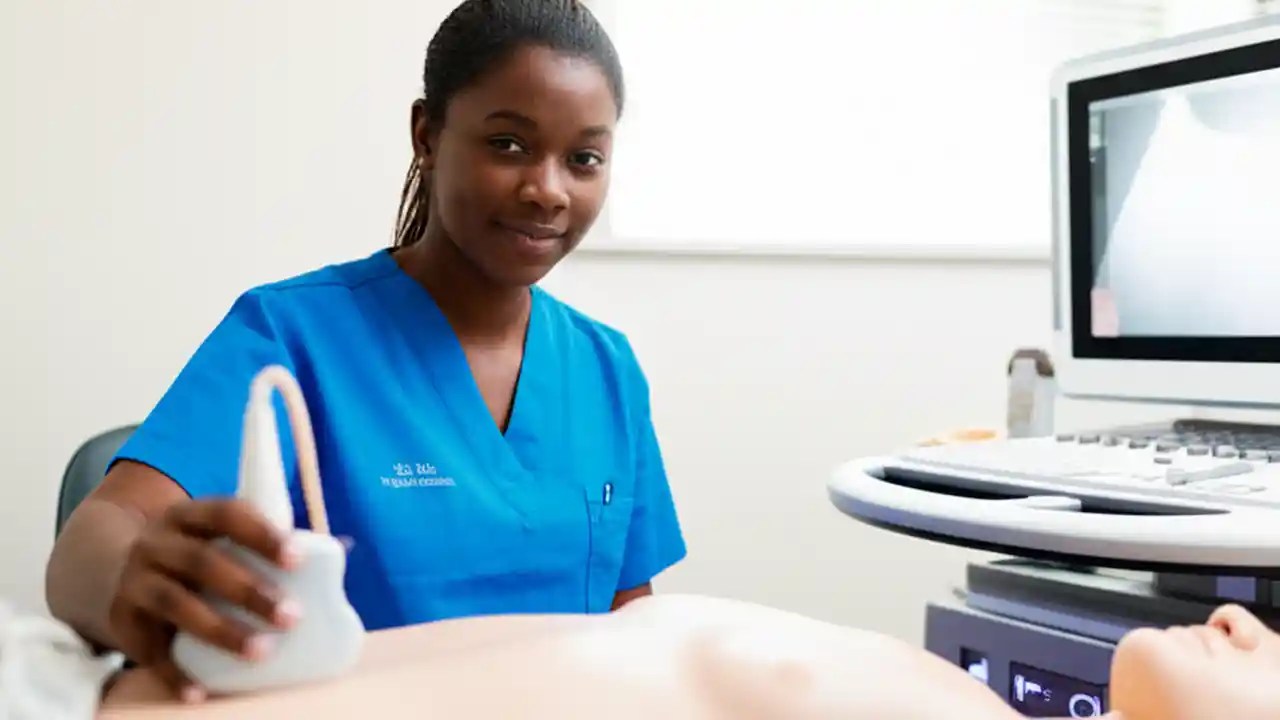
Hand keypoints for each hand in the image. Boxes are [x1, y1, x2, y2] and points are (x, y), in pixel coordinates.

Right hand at [106, 499, 301, 701]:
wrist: (112, 570)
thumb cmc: (194, 555)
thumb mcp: (215, 537)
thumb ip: (262, 544)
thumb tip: (342, 552)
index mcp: (189, 516)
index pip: (226, 513)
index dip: (262, 534)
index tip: (299, 559)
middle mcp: (157, 544)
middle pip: (203, 562)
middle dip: (249, 590)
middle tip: (293, 617)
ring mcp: (135, 582)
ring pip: (176, 603)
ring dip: (221, 631)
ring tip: (262, 652)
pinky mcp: (122, 621)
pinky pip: (149, 651)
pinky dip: (175, 673)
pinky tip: (200, 692)